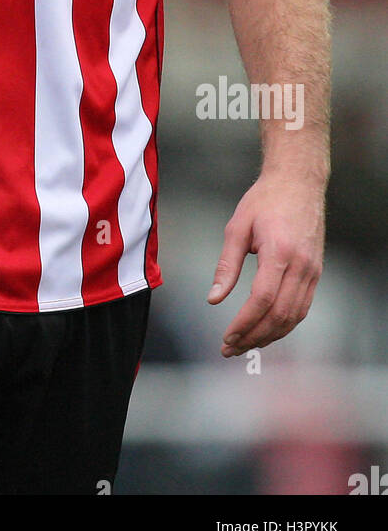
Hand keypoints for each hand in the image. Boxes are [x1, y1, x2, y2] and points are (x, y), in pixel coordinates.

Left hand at [207, 171, 324, 356]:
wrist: (298, 182)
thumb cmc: (265, 200)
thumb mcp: (237, 227)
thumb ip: (226, 266)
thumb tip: (214, 299)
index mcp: (280, 252)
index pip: (263, 299)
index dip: (244, 323)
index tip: (227, 337)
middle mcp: (301, 266)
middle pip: (279, 314)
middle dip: (254, 336)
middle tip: (230, 348)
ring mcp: (312, 271)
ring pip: (293, 316)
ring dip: (269, 336)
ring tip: (244, 344)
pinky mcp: (316, 273)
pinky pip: (302, 308)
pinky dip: (284, 324)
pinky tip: (265, 330)